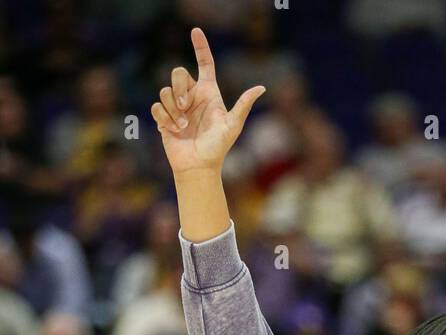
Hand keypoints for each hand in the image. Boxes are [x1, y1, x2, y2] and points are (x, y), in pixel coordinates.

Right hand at [150, 27, 264, 175]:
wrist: (199, 166)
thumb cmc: (218, 147)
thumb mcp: (233, 125)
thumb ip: (244, 105)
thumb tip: (261, 87)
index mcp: (208, 93)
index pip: (204, 63)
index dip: (200, 46)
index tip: (195, 30)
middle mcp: (192, 96)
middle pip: (177, 72)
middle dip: (179, 87)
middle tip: (185, 107)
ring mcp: (176, 106)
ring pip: (165, 90)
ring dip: (172, 108)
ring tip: (183, 125)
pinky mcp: (164, 117)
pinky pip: (157, 106)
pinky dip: (164, 118)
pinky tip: (174, 130)